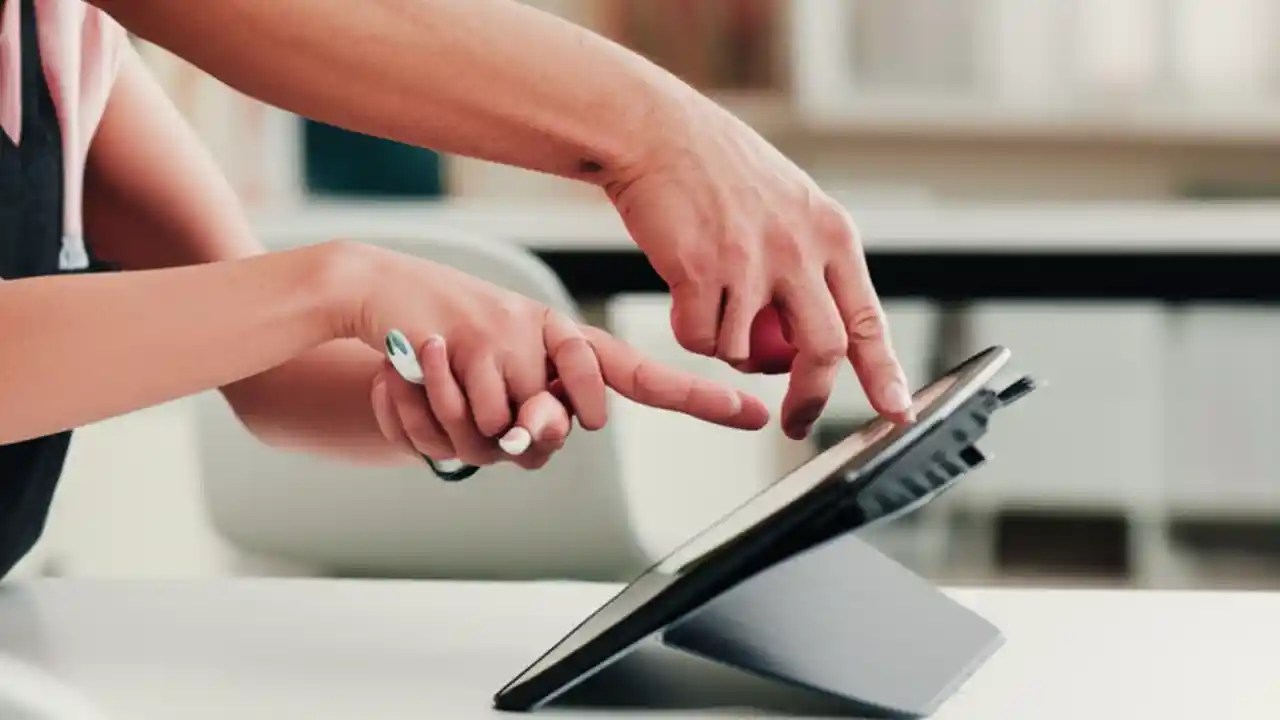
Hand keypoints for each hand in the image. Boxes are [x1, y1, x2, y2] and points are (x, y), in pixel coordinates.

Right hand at [331, 242, 769, 466]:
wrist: (380, 290)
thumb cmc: (447, 344)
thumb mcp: (496, 388)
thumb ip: (535, 420)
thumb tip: (549, 436)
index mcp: (569, 341)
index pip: (643, 377)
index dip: (700, 398)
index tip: (754, 412)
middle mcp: (556, 332)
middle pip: (573, 427)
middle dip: (531, 434)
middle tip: (485, 402)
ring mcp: (522, 333)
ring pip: (517, 432)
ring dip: (471, 426)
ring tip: (444, 380)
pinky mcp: (480, 339)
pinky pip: (479, 418)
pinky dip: (446, 412)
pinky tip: (424, 372)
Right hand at [606, 102, 913, 438]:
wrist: (657, 132)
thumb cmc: (717, 168)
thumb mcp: (790, 205)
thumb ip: (811, 263)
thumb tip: (813, 335)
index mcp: (831, 232)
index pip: (868, 319)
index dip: (884, 373)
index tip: (896, 410)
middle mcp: (798, 249)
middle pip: (822, 351)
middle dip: (809, 398)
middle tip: (795, 420)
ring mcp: (749, 262)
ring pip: (747, 353)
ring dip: (729, 351)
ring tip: (715, 313)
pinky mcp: (700, 271)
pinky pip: (700, 339)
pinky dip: (691, 332)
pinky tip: (684, 298)